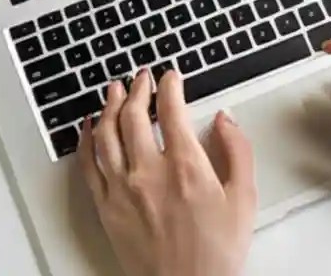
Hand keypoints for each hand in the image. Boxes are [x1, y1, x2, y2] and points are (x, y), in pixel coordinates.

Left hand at [78, 71, 256, 275]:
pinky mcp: (106, 207)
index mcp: (187, 167)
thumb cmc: (216, 254)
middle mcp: (150, 173)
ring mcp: (123, 189)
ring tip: (114, 90)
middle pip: (133, 114)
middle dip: (137, 88)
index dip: (169, 86)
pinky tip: (89, 126)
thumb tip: (226, 120)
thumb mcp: (244, 200)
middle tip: (141, 77)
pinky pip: (89, 164)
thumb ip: (238, 152)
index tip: (170, 77)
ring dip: (109, 105)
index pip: (171, 110)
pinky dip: (86, 139)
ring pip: (107, 133)